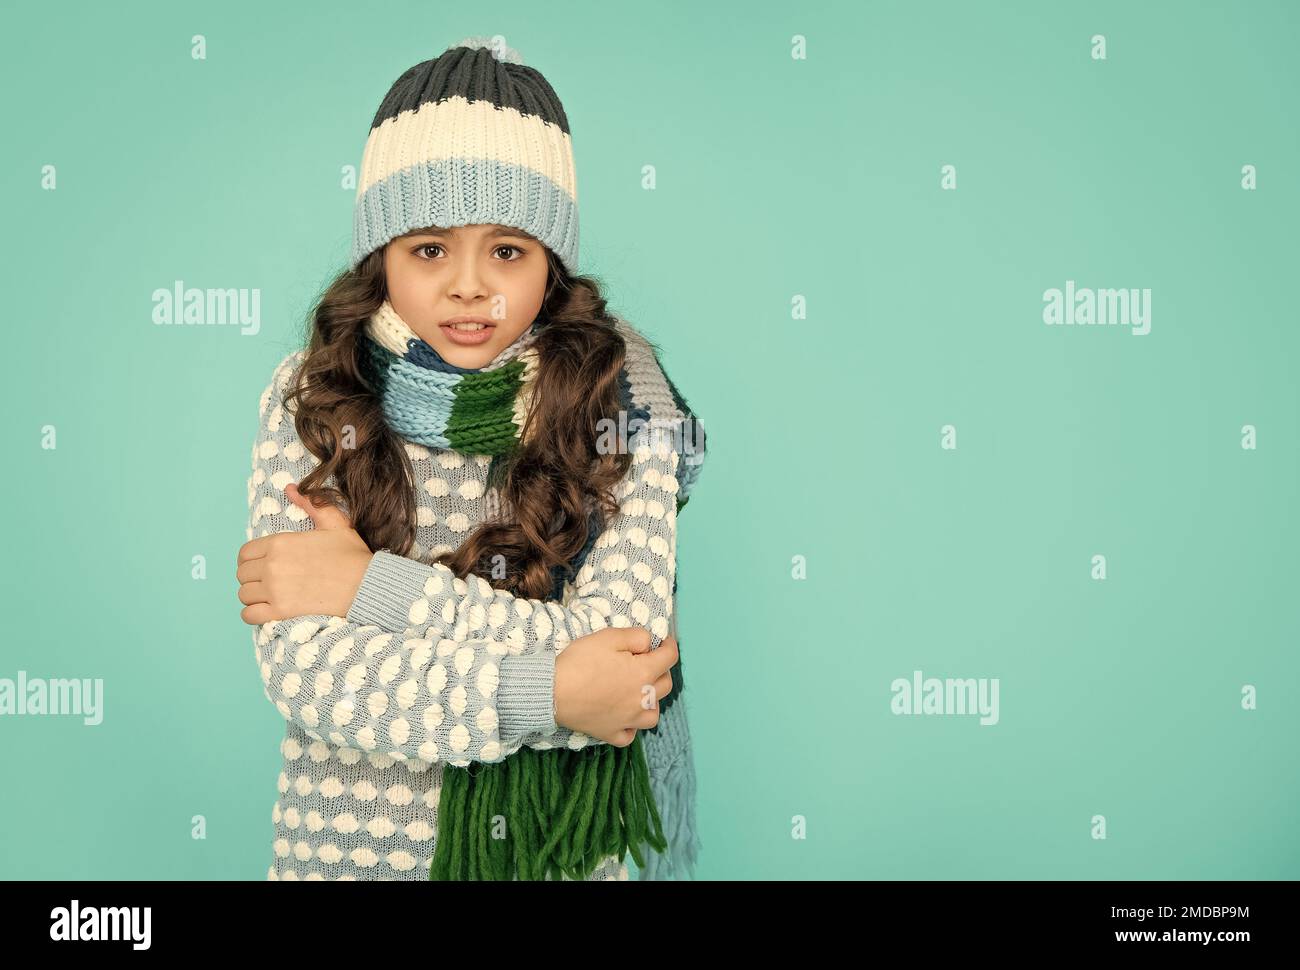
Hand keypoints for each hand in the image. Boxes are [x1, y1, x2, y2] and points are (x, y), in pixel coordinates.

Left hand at [236, 483, 374, 624]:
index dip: (251, 559)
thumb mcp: (335, 523)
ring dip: (253, 596)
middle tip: (268, 581)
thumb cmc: (352, 555)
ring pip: (244, 594)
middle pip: (242, 574)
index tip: (263, 564)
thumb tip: (290, 488)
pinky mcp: (282, 610)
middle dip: (253, 577)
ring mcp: (275, 589)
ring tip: (268, 596)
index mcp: (280, 542)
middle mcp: (273, 565)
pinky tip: (265, 611)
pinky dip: (253, 614)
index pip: (244, 553)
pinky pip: (249, 615)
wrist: (366, 585)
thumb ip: (311, 504)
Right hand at [554, 628, 677, 745]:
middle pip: (665, 685)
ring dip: (652, 701)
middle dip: (661, 670)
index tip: (665, 642)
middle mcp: (642, 699)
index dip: (670, 646)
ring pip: (653, 714)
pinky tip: (625, 718)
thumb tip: (650, 643)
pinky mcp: (611, 733)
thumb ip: (636, 637)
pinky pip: (630, 735)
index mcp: (644, 673)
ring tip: (640, 692)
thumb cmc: (580, 661)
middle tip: (648, 661)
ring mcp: (628, 719)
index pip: (670, 658)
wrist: (553, 692)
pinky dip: (631, 727)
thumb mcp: (609, 637)